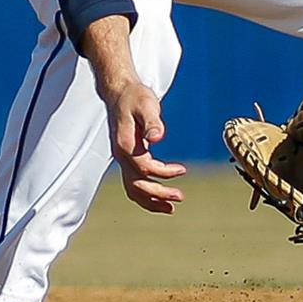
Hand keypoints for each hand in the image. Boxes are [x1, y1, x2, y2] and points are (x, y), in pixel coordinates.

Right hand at [101, 76, 185, 212]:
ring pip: (132, 189)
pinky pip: (133, 183)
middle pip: (136, 185)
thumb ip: (152, 122)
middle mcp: (121, 156)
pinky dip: (146, 195)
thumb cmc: (135, 97)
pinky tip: (160, 199)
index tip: (182, 170)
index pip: (144, 168)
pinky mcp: (127, 159)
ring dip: (150, 201)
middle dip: (158, 194)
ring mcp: (122, 159)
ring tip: (171, 208)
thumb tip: (157, 137)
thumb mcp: (146, 104)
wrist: (120, 93)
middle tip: (180, 197)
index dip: (164, 172)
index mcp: (125, 145)